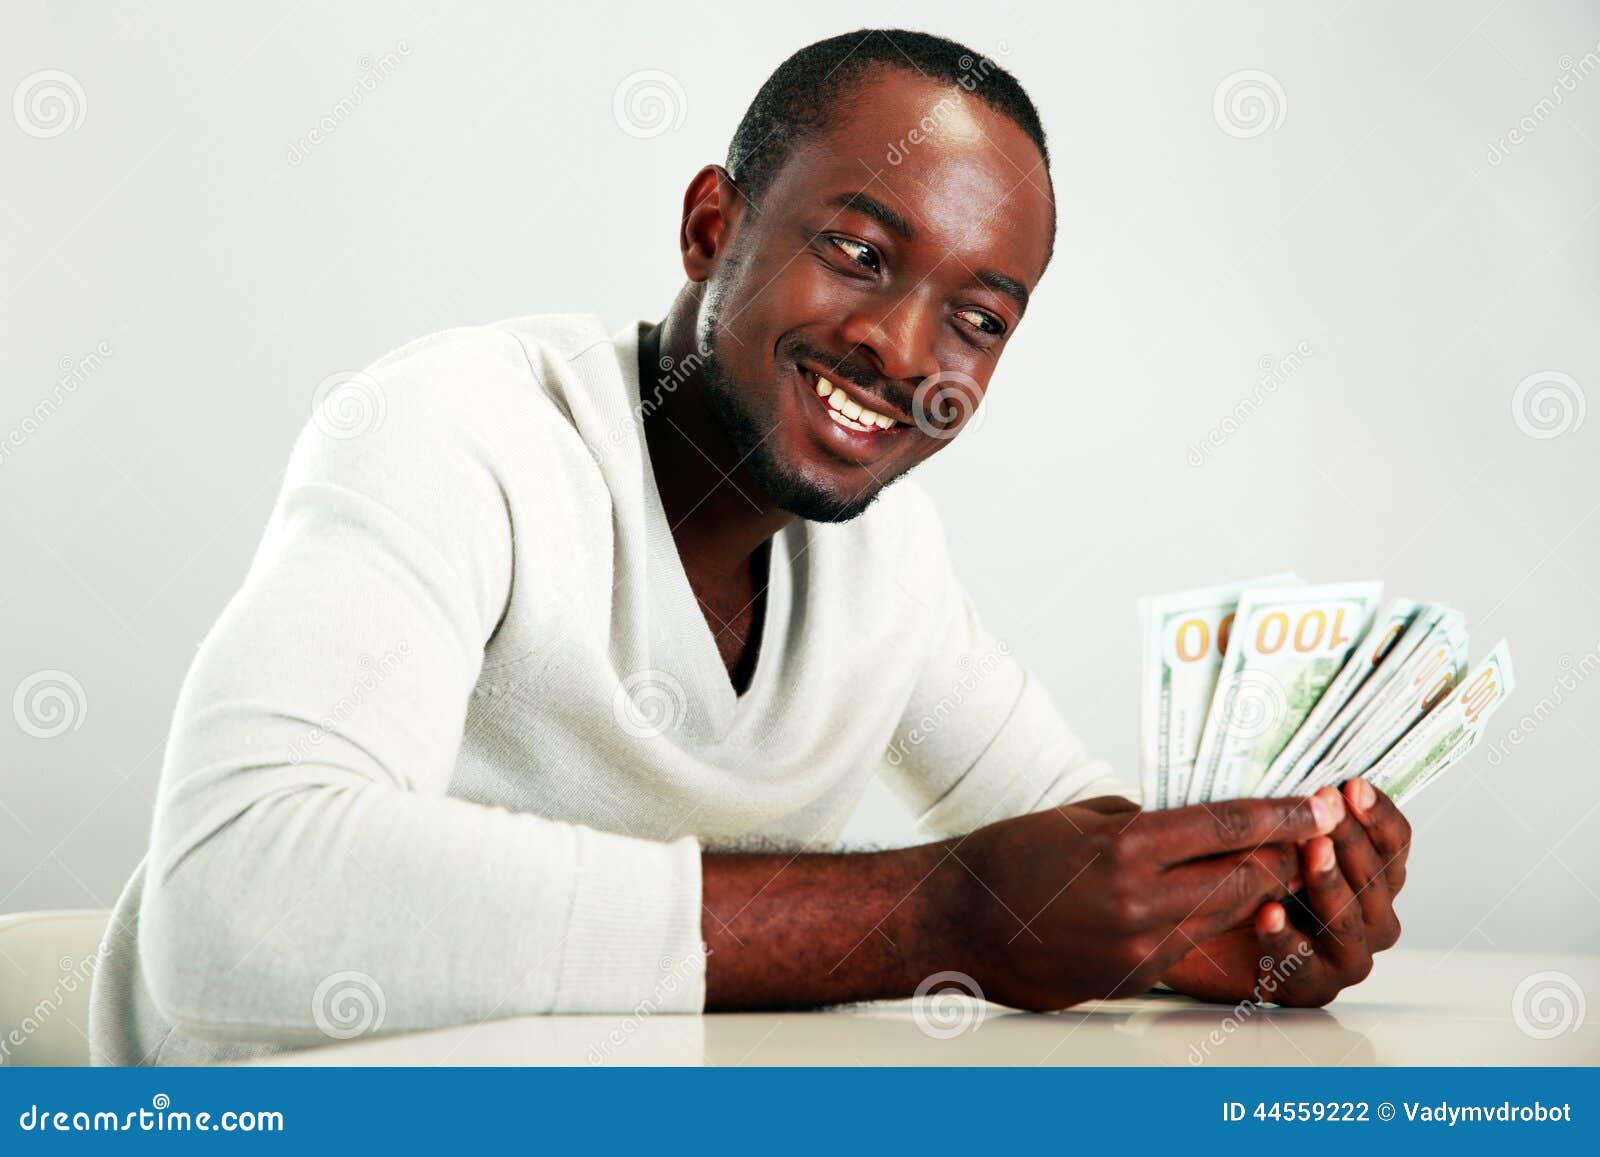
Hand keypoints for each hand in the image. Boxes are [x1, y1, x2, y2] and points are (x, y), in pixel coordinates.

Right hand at [936, 791, 1341, 1011]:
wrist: (958, 923)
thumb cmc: (1011, 857)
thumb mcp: (1082, 817)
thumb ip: (1147, 820)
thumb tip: (1203, 822)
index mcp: (1125, 846)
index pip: (1227, 826)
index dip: (1282, 813)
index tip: (1318, 801)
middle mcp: (1140, 901)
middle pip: (1245, 878)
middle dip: (1281, 857)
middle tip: (1305, 836)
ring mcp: (1138, 946)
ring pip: (1225, 916)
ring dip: (1249, 892)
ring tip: (1264, 868)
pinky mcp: (1132, 976)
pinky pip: (1188, 944)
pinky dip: (1202, 921)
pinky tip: (1199, 902)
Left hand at [1162, 780, 1411, 1006]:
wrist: (1194, 930)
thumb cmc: (1238, 875)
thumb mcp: (1268, 835)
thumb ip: (1294, 816)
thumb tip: (1304, 780)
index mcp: (1369, 874)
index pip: (1394, 843)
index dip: (1378, 814)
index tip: (1352, 785)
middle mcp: (1368, 915)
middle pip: (1378, 880)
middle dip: (1352, 841)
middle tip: (1326, 810)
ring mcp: (1344, 954)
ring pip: (1353, 922)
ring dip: (1331, 884)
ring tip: (1312, 852)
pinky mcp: (1310, 986)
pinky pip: (1305, 965)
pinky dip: (1286, 938)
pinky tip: (1267, 912)